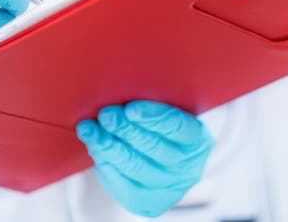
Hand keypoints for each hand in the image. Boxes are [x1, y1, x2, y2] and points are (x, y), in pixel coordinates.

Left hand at [77, 101, 212, 217]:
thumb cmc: (161, 126)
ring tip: (89, 130)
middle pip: (153, 147)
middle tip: (106, 114)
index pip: (176, 126)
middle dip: (125, 129)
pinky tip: (95, 148)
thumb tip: (120, 85)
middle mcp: (187, 168)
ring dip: (108, 146)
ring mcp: (168, 189)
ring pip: (134, 166)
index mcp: (198, 140)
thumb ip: (154, 100)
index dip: (153, 117)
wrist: (165, 162)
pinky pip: (122, 184)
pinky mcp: (147, 203)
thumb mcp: (169, 109)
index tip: (130, 108)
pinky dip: (105, 164)